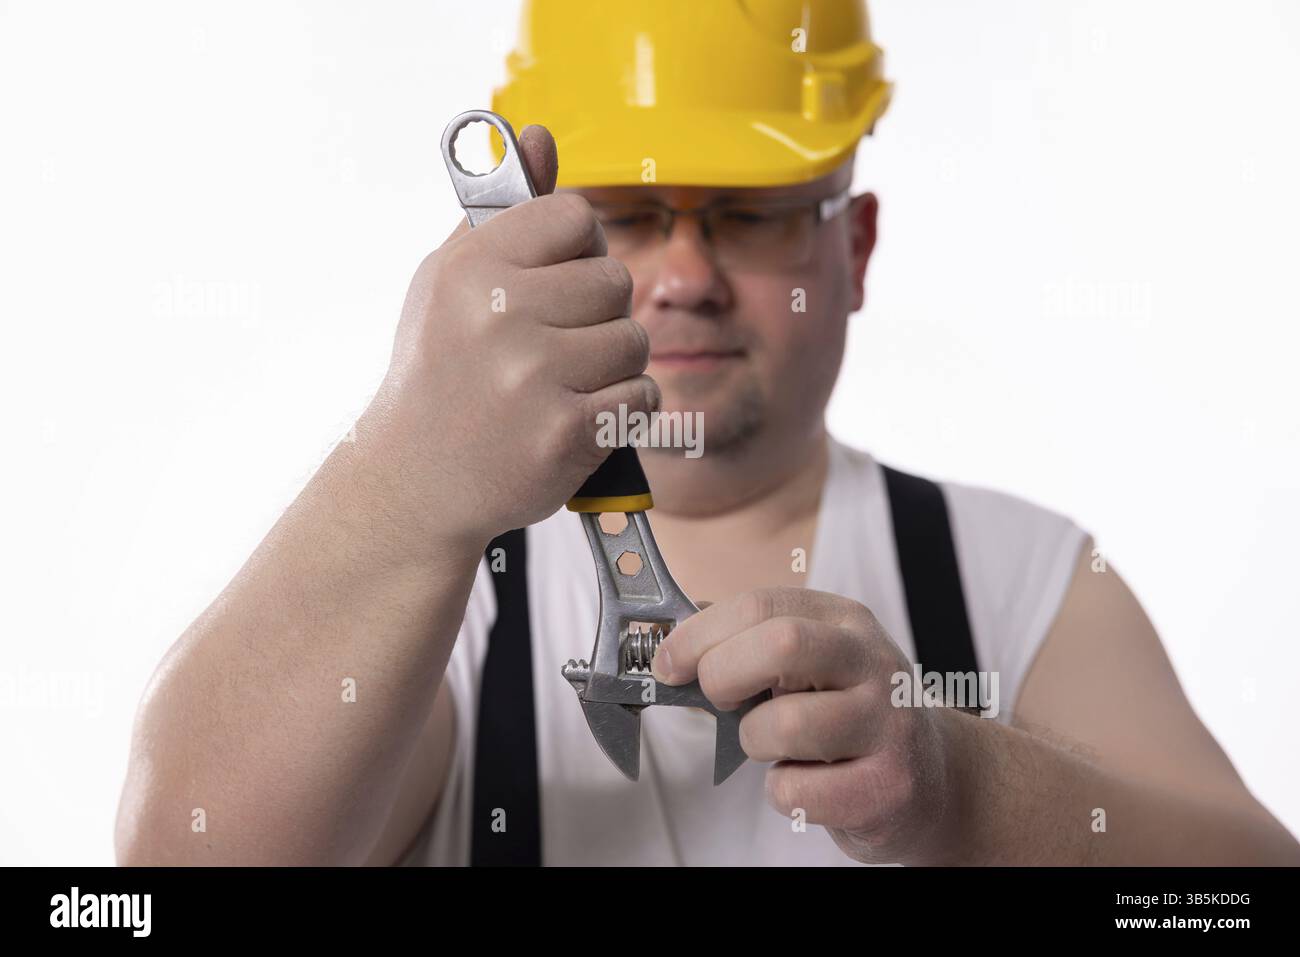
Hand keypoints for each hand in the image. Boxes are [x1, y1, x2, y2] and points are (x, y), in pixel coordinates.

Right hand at [361, 125, 658, 554]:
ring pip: (635, 341)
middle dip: (596, 315)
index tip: (548, 284)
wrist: (415, 482)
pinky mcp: (565, 434)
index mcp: (472, 267)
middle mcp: (499, 315)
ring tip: (560, 386)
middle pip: (616, 281)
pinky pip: (642, 396)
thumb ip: (503, 210)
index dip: (574, 252)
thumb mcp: (452, 281)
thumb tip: (537, 134)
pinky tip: (577, 419)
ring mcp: (533, 378)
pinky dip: (621, 411)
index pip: (575, 217)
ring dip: (612, 367)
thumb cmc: (441, 372)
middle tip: (551, 347)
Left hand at [651, 586, 959, 864]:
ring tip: (775, 744)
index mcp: (845, 620)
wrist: (935, 776)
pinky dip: (783, 791)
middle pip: (779, 645)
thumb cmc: (852, 714)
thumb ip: (751, 641)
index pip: (762, 605)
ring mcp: (888, 725)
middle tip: (717, 698)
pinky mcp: (888, 786)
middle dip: (723, 674)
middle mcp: (873, 663)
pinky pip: (797, 789)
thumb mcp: (813, 660)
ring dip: (754, 742)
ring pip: (782, 724)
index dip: (700, 634)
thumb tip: (675, 639)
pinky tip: (808, 780)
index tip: (668, 663)